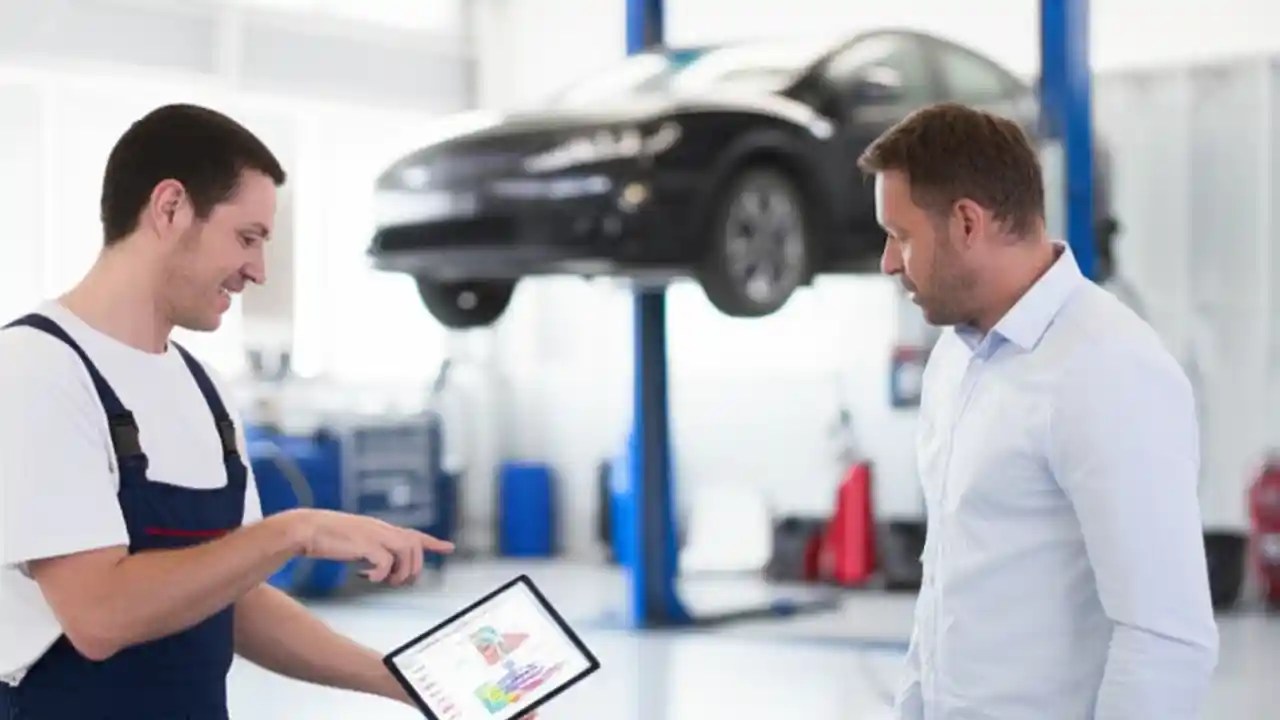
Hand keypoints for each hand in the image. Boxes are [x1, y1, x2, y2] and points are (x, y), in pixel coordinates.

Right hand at [284, 509, 454, 585]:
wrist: (304, 528)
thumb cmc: (325, 537)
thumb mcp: (354, 540)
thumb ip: (370, 548)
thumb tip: (379, 565)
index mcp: (380, 529)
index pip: (413, 534)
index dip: (432, 542)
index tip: (449, 547)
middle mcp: (381, 529)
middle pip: (414, 545)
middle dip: (413, 568)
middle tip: (398, 582)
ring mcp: (373, 535)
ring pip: (405, 551)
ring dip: (399, 572)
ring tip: (384, 581)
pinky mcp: (362, 544)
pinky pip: (384, 561)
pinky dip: (379, 574)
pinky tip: (365, 577)